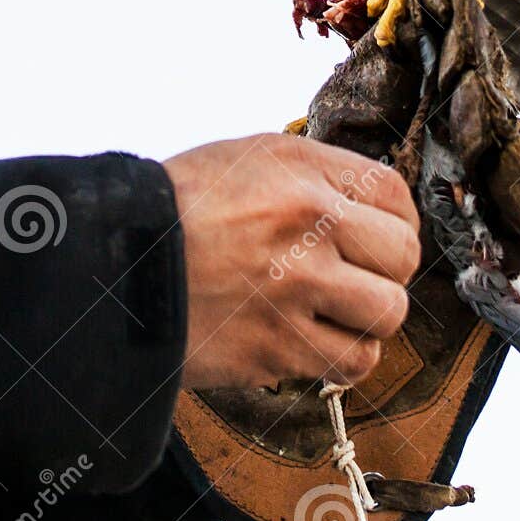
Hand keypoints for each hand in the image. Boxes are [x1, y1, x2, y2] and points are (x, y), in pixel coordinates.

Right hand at [163, 133, 419, 390]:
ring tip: (339, 312)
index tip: (380, 236)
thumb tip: (371, 204)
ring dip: (370, 316)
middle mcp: (308, 224)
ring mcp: (296, 289)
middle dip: (388, 268)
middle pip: (403, 255)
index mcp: (302, 170)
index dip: (397, 220)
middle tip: (358, 275)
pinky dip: (345, 358)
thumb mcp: (249, 158)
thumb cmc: (180, 209)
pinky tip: (320, 342)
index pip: (395, 195)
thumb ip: (316, 174)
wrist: (116, 266)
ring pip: (389, 312)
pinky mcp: (278, 347)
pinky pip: (353, 362)